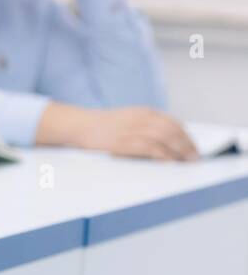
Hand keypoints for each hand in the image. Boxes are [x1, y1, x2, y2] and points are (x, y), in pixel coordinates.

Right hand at [75, 106, 197, 159]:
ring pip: (165, 138)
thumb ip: (146, 126)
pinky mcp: (123, 142)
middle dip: (187, 145)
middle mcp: (140, 119)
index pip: (173, 123)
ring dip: (178, 151)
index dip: (186, 137)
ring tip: (185, 162)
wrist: (79, 125)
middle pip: (172, 131)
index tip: (193, 148)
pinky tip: (169, 162)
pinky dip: (162, 155)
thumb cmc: (102, 126)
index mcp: (143, 112)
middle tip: (194, 158)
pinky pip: (150, 148)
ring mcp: (131, 129)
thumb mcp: (127, 119)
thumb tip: (167, 141)